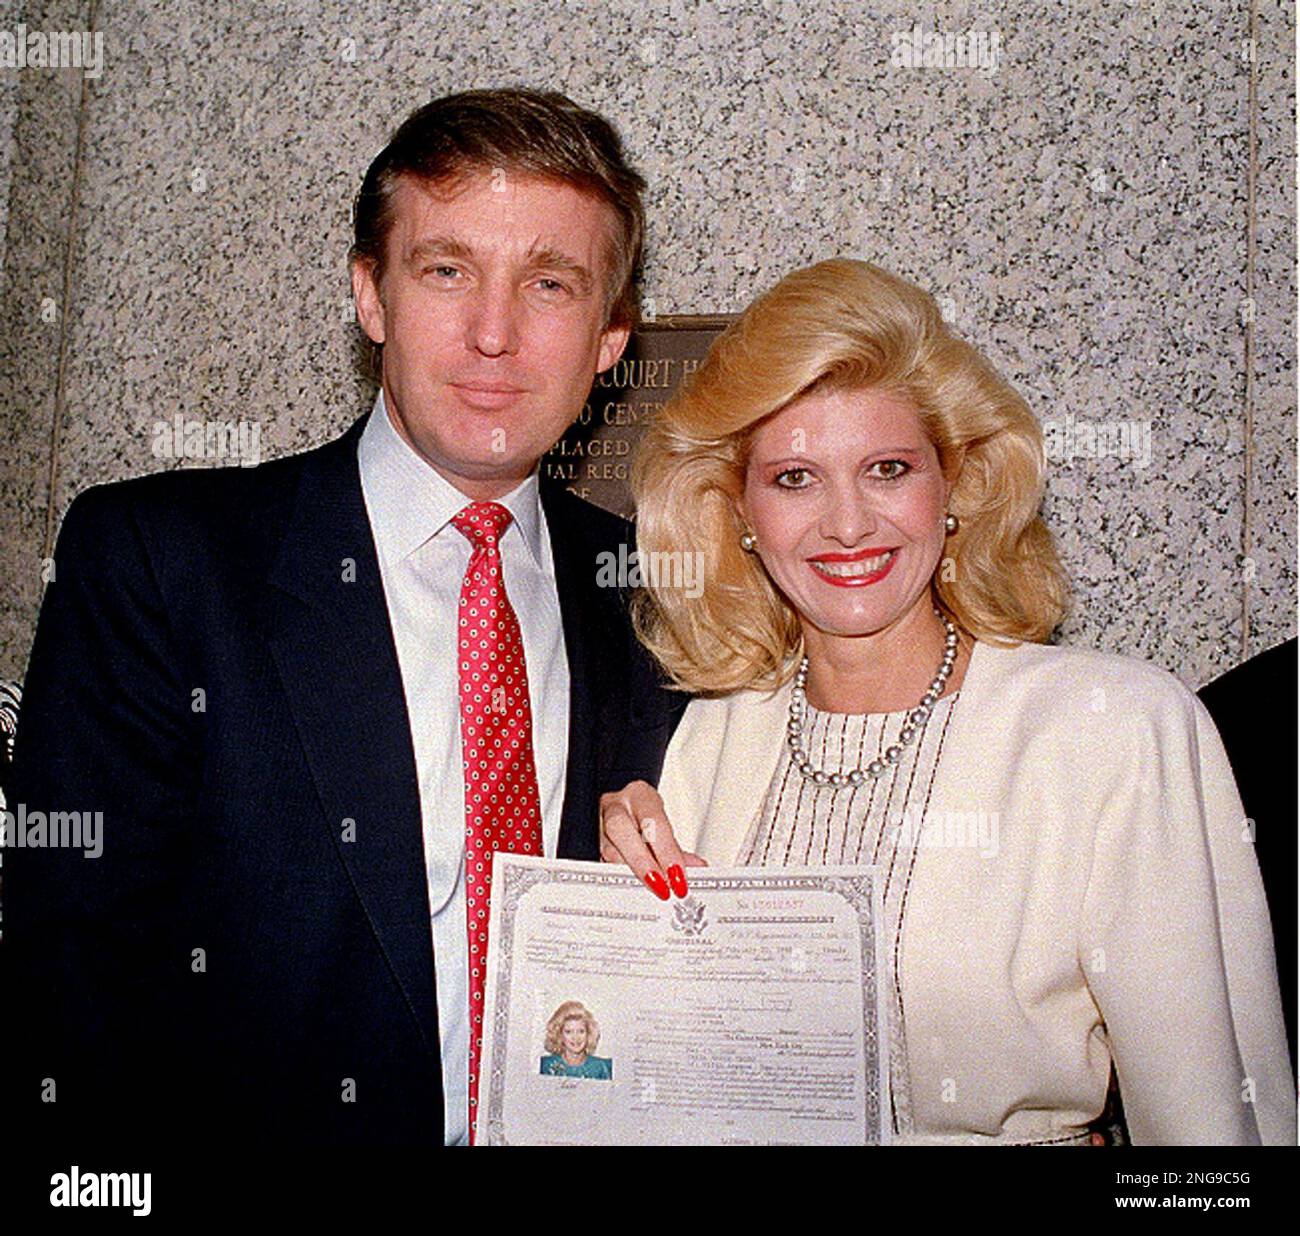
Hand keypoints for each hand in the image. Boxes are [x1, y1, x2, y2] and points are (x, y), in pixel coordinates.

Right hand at [599, 780, 707, 899]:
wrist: (621, 806)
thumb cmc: (642, 814)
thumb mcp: (662, 823)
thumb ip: (676, 847)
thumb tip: (696, 868)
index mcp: (638, 796)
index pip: (653, 819)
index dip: (666, 850)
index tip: (678, 875)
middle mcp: (614, 806)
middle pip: (620, 829)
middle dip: (642, 861)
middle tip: (662, 886)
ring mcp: (597, 824)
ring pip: (607, 850)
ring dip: (632, 874)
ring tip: (651, 891)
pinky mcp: (589, 844)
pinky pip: (602, 863)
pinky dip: (620, 878)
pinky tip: (633, 890)